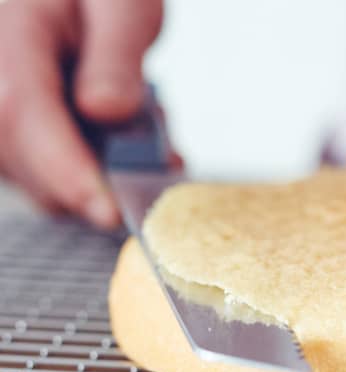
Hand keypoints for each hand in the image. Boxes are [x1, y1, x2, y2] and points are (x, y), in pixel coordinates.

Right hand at [0, 0, 161, 227]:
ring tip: (145, 126)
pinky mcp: (17, 137)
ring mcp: (0, 118)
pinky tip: (125, 136)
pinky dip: (95, 169)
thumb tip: (106, 111)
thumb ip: (115, 58)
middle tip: (165, 155)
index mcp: (11, 39)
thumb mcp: (123, 7)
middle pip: (32, 163)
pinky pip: (53, 175)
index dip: (67, 174)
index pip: (23, 115)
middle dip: (103, 178)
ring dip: (104, 173)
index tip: (110, 212)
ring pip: (45, 180)